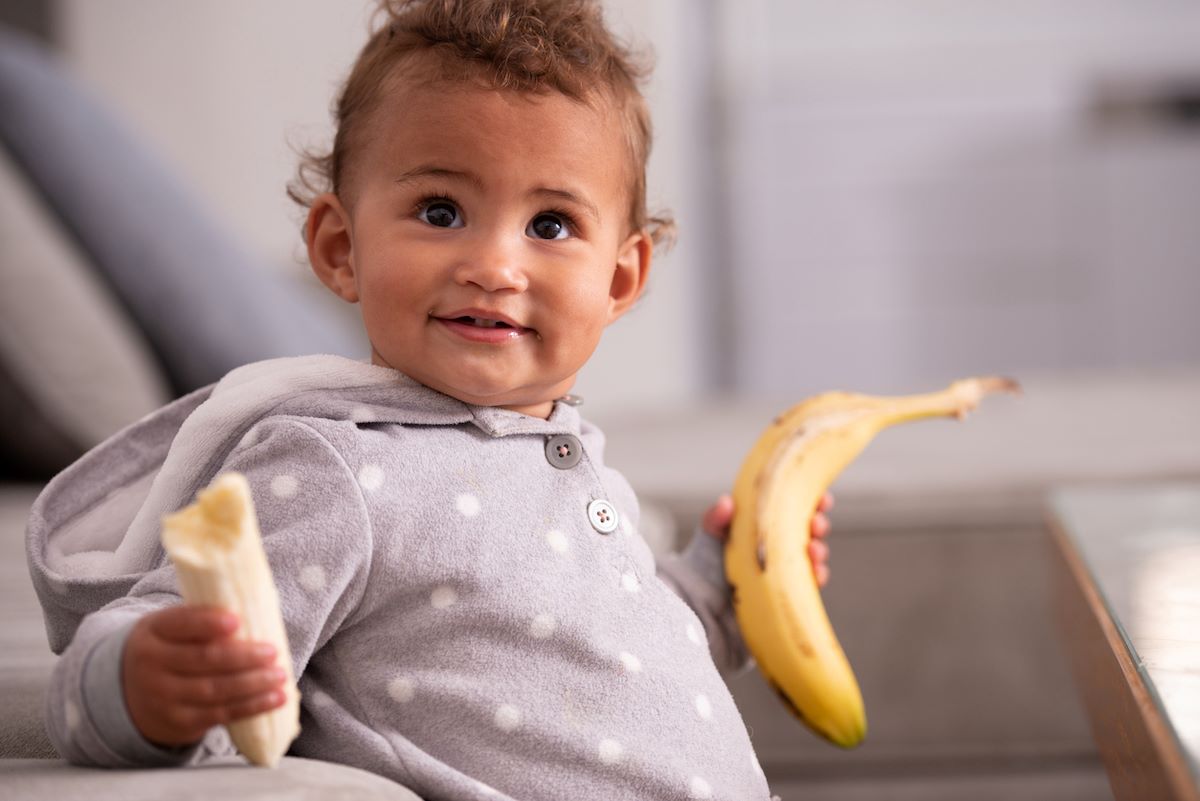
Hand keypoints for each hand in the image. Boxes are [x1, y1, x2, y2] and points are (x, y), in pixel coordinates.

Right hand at [122, 606, 287, 747]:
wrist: (130, 693)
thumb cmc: (170, 649)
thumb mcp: (172, 628)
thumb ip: (203, 619)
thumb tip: (258, 607)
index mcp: (153, 632)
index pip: (180, 624)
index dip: (207, 623)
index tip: (237, 621)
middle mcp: (152, 665)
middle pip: (202, 659)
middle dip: (242, 656)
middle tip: (272, 652)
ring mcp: (163, 697)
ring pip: (213, 690)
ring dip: (253, 684)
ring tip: (280, 675)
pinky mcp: (179, 722)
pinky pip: (219, 714)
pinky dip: (251, 706)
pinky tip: (274, 698)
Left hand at [703, 491, 834, 586]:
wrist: (701, 608)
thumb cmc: (704, 566)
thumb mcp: (709, 537)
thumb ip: (715, 519)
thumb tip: (727, 502)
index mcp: (766, 526)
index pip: (794, 508)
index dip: (812, 502)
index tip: (822, 500)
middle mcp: (779, 546)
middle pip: (810, 531)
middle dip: (818, 525)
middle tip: (816, 524)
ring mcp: (785, 570)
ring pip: (813, 558)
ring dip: (819, 552)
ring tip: (813, 550)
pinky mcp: (789, 594)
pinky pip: (810, 585)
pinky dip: (817, 578)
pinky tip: (816, 573)